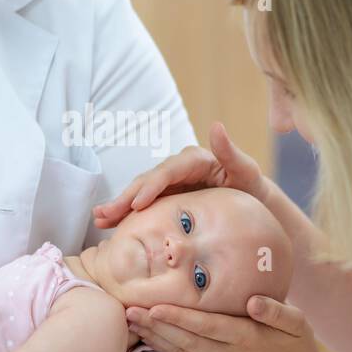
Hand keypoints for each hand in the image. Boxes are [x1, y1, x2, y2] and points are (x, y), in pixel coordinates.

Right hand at [92, 121, 265, 228]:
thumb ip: (230, 152)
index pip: (168, 171)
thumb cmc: (250, 189)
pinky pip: (141, 206)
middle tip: (105, 214)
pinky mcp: (165, 198)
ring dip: (118, 206)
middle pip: (147, 181)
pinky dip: (125, 214)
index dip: (151, 186)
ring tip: (99, 219)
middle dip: (125, 198)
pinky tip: (107, 224)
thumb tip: (216, 126)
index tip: (137, 204)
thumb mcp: (246, 171)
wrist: (252, 206)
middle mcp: (177, 169)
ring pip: (138, 193)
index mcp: (194, 160)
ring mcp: (169, 185)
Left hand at [126, 295, 327, 351]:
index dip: (180, 318)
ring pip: (180, 351)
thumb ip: (276, 311)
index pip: (207, 326)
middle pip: (186, 339)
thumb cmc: (296, 343)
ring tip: (130, 321)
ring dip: (154, 337)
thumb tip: (254, 301)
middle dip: (155, 325)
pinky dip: (163, 349)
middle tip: (128, 310)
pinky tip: (147, 337)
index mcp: (246, 337)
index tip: (156, 307)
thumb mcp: (297, 322)